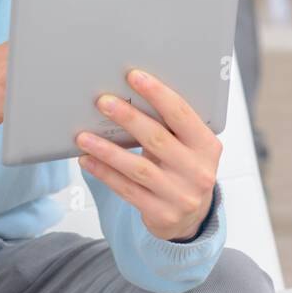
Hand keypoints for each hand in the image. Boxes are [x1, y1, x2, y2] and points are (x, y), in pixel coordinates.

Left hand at [76, 69, 221, 241]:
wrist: (192, 216)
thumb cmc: (184, 168)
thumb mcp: (189, 146)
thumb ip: (170, 126)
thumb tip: (129, 96)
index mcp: (207, 146)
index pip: (181, 114)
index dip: (157, 93)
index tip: (134, 76)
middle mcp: (198, 171)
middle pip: (157, 138)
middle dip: (128, 117)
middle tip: (104, 102)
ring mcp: (180, 195)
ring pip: (137, 167)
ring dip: (107, 150)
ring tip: (83, 136)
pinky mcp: (161, 213)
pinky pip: (127, 189)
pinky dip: (104, 173)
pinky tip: (88, 160)